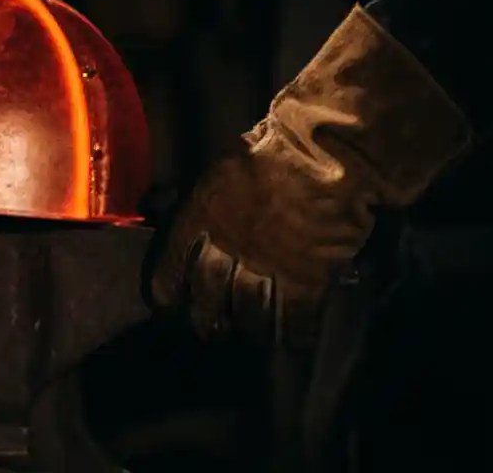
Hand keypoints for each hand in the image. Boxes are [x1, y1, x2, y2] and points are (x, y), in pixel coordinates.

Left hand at [148, 6, 470, 346]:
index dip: (168, 286)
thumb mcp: (223, 168)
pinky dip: (294, 334)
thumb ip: (208, 199)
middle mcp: (227, 245)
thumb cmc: (275, 148)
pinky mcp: (305, 277)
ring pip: (249, 311)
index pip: (174, 260)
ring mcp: (265, 264)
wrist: (325, 152)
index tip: (167, 303)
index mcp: (203, 214)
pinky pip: (295, 318)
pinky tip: (295, 343)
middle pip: (208, 293)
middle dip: (206, 316)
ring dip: (250, 328)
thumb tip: (187, 211)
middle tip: (210, 329)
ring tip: (252, 336)